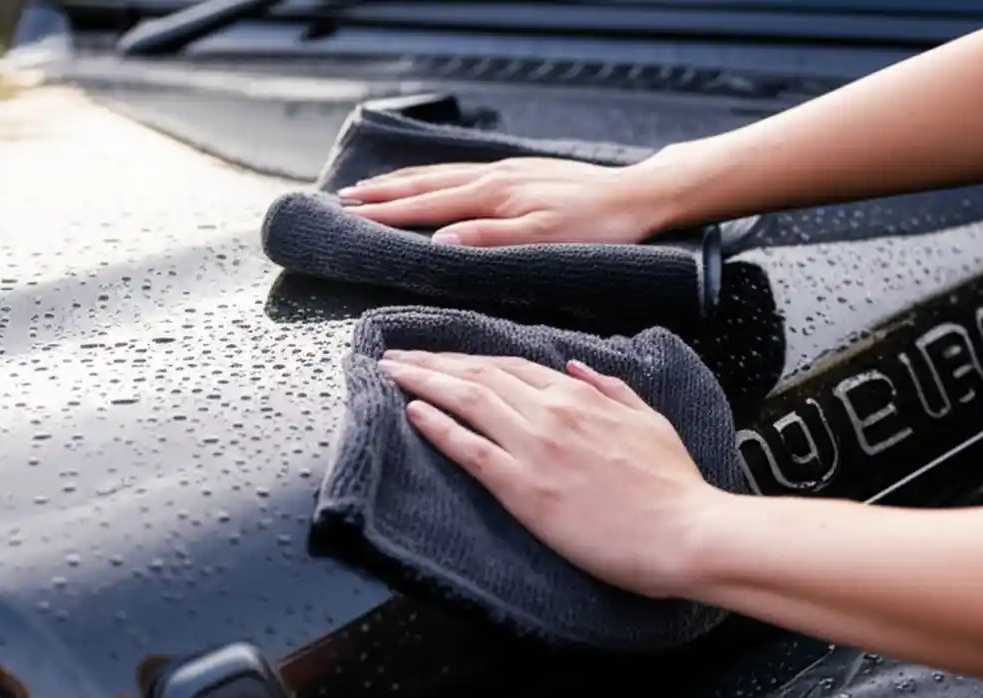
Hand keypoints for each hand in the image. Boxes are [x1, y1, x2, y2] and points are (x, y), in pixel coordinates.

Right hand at [338, 157, 674, 246]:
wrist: (637, 197)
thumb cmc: (597, 225)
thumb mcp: (544, 242)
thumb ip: (489, 241)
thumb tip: (440, 242)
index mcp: (494, 196)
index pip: (427, 205)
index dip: (387, 213)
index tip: (352, 216)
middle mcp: (494, 178)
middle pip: (425, 183)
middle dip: (383, 192)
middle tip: (345, 197)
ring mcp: (506, 171)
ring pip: (442, 173)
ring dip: (403, 181)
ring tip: (373, 185)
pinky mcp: (520, 172)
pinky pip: (462, 171)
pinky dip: (434, 175)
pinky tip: (431, 178)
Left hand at [376, 349, 725, 597]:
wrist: (686, 532)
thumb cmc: (673, 485)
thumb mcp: (649, 421)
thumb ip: (612, 390)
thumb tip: (580, 368)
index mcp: (580, 397)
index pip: (511, 365)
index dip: (469, 358)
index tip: (440, 356)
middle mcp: (552, 413)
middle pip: (478, 375)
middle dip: (432, 362)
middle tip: (396, 356)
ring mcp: (536, 449)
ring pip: (467, 401)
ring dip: (423, 382)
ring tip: (390, 373)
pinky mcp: (525, 489)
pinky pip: (470, 449)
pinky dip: (438, 427)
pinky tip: (412, 412)